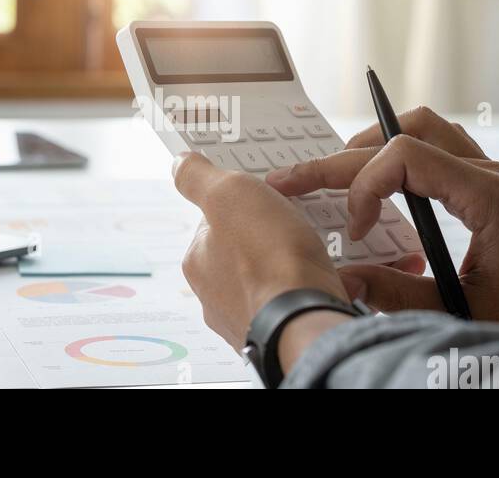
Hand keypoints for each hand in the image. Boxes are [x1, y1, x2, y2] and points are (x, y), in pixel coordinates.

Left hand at [172, 153, 347, 349]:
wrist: (306, 319)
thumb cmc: (269, 259)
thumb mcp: (229, 194)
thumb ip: (199, 177)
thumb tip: (180, 163)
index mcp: (197, 262)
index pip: (214, 221)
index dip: (242, 204)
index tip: (264, 199)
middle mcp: (213, 297)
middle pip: (240, 253)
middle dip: (265, 239)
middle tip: (292, 227)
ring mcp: (244, 320)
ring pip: (266, 282)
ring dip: (285, 269)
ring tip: (309, 257)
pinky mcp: (276, 336)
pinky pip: (289, 306)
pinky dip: (302, 294)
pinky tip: (318, 283)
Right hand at [266, 107, 498, 324]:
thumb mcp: (468, 312)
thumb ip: (401, 296)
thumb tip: (342, 279)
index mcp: (487, 195)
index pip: (404, 155)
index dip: (364, 187)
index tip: (352, 231)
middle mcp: (489, 173)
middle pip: (403, 133)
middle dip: (341, 158)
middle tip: (292, 179)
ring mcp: (491, 174)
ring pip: (422, 126)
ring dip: (374, 144)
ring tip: (334, 175)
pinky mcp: (489, 185)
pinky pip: (438, 146)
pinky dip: (400, 154)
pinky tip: (381, 184)